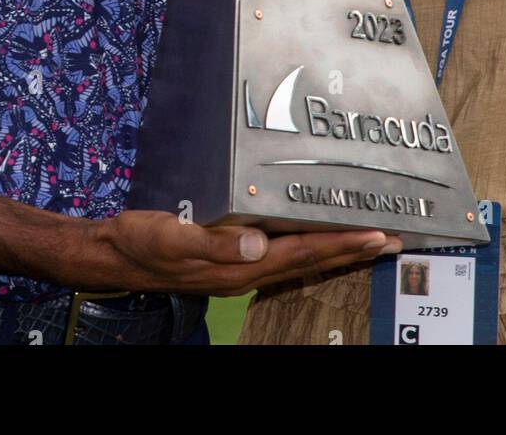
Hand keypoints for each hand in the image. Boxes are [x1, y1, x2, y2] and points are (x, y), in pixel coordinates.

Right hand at [79, 210, 402, 297]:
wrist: (115, 253)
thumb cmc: (142, 241)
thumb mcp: (171, 236)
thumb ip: (214, 242)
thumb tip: (257, 244)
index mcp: (238, 266)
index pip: (302, 253)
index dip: (341, 244)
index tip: (375, 234)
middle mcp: (246, 270)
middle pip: (310, 261)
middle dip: (352, 250)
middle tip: (390, 238)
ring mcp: (240, 268)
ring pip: (300, 260)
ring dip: (336, 250)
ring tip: (367, 240)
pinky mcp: (231, 258)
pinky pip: (282, 254)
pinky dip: (308, 246)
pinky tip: (314, 239)